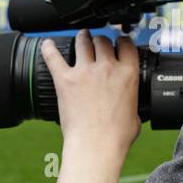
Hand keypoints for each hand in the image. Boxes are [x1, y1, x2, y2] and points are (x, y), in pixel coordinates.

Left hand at [40, 29, 141, 154]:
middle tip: (98, 44)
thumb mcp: (135, 115)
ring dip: (82, 38)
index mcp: (127, 74)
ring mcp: (85, 72)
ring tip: (81, 37)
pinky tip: (47, 44)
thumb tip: (130, 107)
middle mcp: (107, 67)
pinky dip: (49, 48)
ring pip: (83, 42)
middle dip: (101, 40)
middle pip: (103, 41)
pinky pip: (53, 57)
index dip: (122, 41)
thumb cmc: (116, 136)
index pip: (126, 45)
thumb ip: (132, 103)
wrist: (97, 145)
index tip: (119, 42)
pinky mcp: (65, 79)